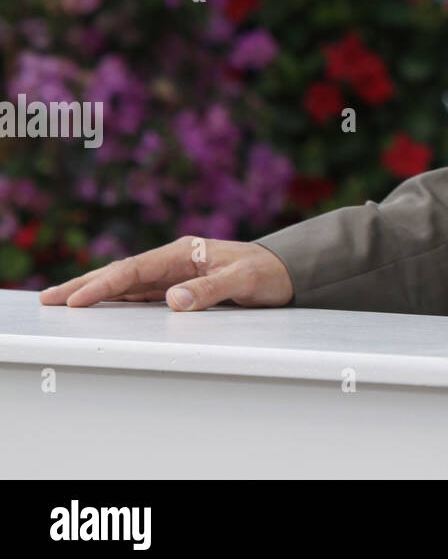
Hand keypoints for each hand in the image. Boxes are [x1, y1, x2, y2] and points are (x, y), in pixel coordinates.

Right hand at [38, 236, 294, 311]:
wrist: (288, 271)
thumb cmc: (268, 272)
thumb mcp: (245, 280)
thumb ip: (211, 289)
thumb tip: (173, 300)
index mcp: (186, 251)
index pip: (136, 268)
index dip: (104, 284)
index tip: (76, 301)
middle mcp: (176, 259)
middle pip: (123, 272)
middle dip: (86, 285)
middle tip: (48, 300)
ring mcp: (176, 272)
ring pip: (127, 283)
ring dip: (96, 293)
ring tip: (62, 304)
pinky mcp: (180, 286)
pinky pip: (141, 293)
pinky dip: (117, 299)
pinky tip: (99, 308)